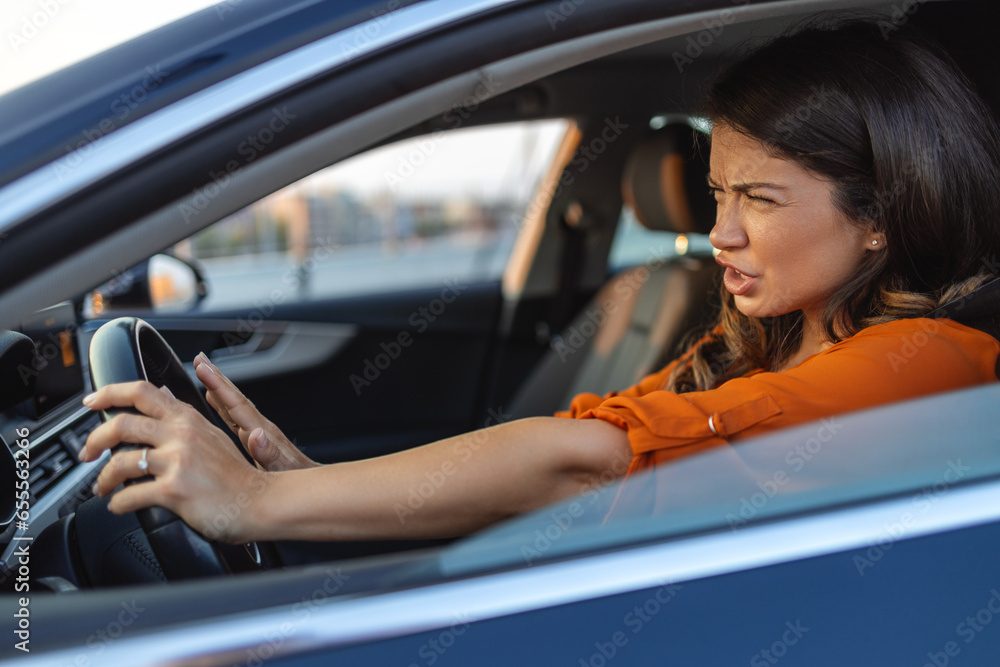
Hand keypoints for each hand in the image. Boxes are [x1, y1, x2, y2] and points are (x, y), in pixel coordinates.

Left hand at [79, 381, 268, 543]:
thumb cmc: (238, 476)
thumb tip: (163, 395)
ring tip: (103, 488)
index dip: (109, 393)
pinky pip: (129, 496)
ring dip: (102, 478)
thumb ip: (184, 415)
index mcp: (188, 419)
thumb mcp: (213, 435)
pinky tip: (120, 506)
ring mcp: (178, 462)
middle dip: (94, 441)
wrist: (260, 502)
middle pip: (121, 424)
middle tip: (87, 454)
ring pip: (119, 462)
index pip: (141, 392)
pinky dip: (118, 504)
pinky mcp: (174, 490)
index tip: (91, 401)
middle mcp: (181, 435)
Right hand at [193, 352, 317, 471]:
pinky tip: (214, 400)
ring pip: (234, 406)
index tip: (203, 368)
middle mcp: (260, 429)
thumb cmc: (297, 482)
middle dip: (217, 378)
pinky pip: (234, 419)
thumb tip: (256, 436)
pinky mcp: (257, 442)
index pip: (237, 404)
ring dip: (218, 388)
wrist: (311, 488)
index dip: (219, 386)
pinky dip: (222, 406)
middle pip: (235, 398)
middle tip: (200, 358)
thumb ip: (268, 454)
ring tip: (204, 371)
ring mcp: (259, 434)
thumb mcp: (281, 471)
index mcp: (262, 433)